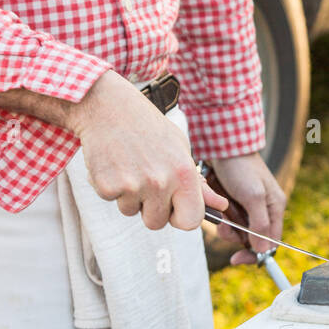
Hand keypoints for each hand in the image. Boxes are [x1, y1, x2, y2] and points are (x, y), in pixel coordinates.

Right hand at [69, 71, 226, 229]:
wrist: (106, 104)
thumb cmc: (146, 126)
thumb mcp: (179, 149)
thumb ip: (197, 182)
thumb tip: (221, 206)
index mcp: (183, 172)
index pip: (190, 221)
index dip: (180, 217)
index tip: (173, 208)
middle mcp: (160, 182)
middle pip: (156, 223)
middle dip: (149, 208)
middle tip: (144, 178)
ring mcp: (133, 185)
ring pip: (131, 212)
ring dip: (128, 196)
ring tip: (128, 165)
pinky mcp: (108, 186)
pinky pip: (111, 201)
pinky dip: (110, 186)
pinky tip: (113, 163)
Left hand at [207, 153, 285, 264]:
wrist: (224, 147)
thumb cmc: (241, 168)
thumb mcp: (253, 197)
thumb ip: (260, 224)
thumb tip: (263, 250)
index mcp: (275, 208)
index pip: (271, 243)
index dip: (256, 254)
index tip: (238, 258)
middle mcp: (264, 210)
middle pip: (253, 240)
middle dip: (237, 238)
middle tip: (225, 228)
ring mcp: (248, 208)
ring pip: (238, 232)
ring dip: (227, 229)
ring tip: (221, 217)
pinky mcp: (234, 204)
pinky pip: (228, 222)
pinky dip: (221, 221)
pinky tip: (217, 211)